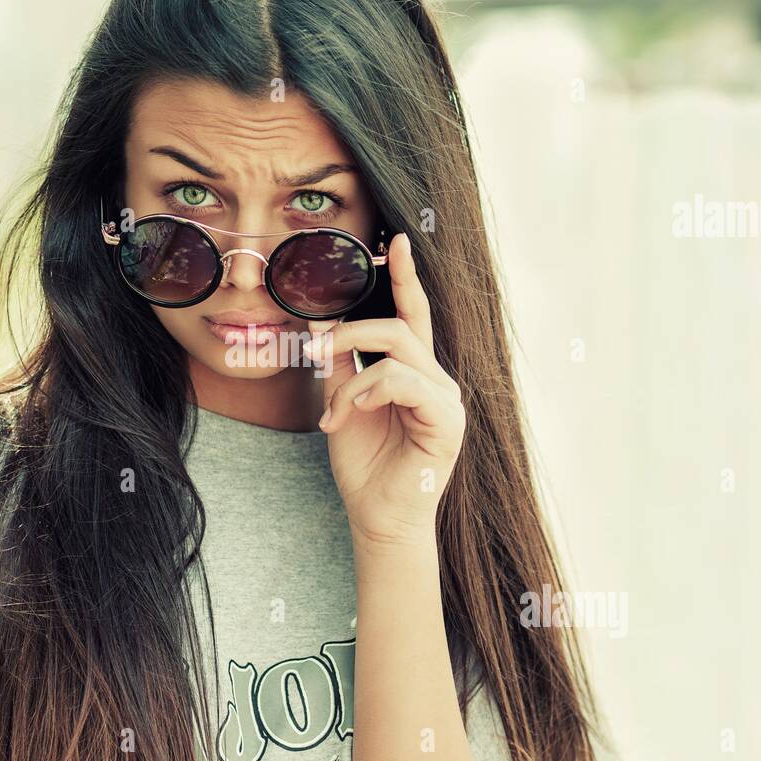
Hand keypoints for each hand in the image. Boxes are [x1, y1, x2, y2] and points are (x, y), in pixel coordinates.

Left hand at [304, 233, 465, 546]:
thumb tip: (322, 323)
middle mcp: (436, 380)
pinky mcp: (448, 420)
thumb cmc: (365, 465)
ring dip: (350, 378)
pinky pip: (403, 381)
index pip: (411, 314)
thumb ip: (339, 364)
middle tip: (311, 351)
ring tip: (332, 414)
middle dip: (346, 331)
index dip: (404, 277)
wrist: (377, 518)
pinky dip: (367, 393)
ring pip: (395, 351)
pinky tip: (351, 416)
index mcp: (415, 372)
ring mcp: (447, 399)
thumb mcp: (342, 404)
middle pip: (395, 325)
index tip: (395, 242)